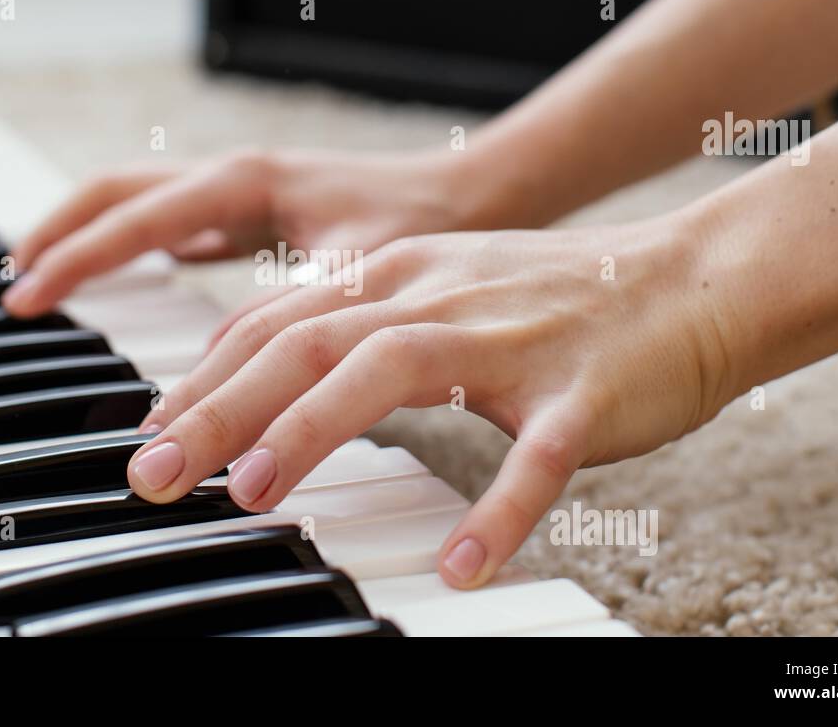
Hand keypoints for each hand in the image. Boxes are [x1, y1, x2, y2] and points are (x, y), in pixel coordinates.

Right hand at [2, 147, 532, 316]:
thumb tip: (223, 371)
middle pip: (118, 192)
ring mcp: (242, 190)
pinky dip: (137, 242)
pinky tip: (132, 271)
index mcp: (245, 182)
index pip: (136, 215)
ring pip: (141, 200)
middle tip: (16, 284)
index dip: (77, 258)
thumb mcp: (352, 275)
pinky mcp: (256, 211)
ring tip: (46, 275)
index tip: (26, 296)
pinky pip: (175, 219)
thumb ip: (287, 318)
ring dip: (90, 233)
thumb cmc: (424, 227)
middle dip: (61, 233)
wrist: (473, 196)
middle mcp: (234, 177)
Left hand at [123, 214, 739, 587]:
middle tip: (153, 473)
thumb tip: (255, 352)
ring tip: (253, 496)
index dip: (204, 376)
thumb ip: (350, 315)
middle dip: (220, 407)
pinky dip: (497, 510)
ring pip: (393, 370)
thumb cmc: (553, 297)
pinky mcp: (582, 392)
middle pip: (308, 341)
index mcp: (399, 274)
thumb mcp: (435, 283)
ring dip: (312, 431)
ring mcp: (510, 340)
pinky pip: (536, 457)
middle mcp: (439, 295)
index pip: (277, 320)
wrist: (690, 280)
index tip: (148, 434)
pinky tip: (460, 564)